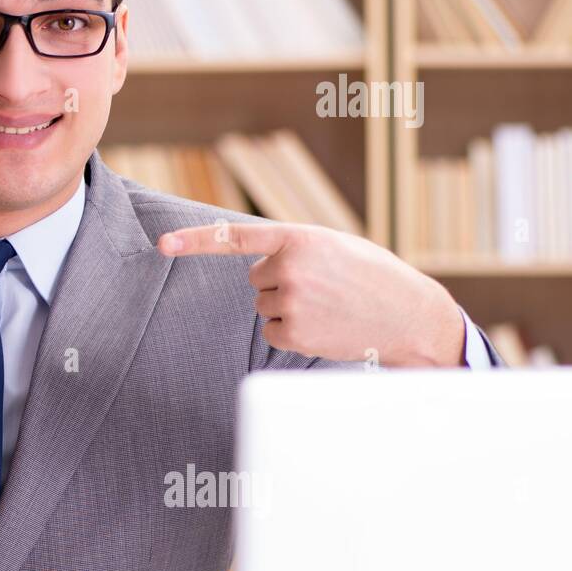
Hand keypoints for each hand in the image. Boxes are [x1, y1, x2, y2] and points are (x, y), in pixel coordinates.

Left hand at [157, 222, 465, 366]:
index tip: (162, 244)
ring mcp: (290, 302)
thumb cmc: (372, 276)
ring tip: (328, 306)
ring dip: (288, 307)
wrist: (410, 316)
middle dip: (281, 282)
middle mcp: (288, 268)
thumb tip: (254, 266)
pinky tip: (323, 326)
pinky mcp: (293, 333)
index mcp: (297, 238)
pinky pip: (271, 331)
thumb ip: (293, 247)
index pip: (234, 237)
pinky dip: (291, 332)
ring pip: (264, 306)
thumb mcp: (333, 246)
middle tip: (323, 287)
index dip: (194, 241)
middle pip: (256, 279)